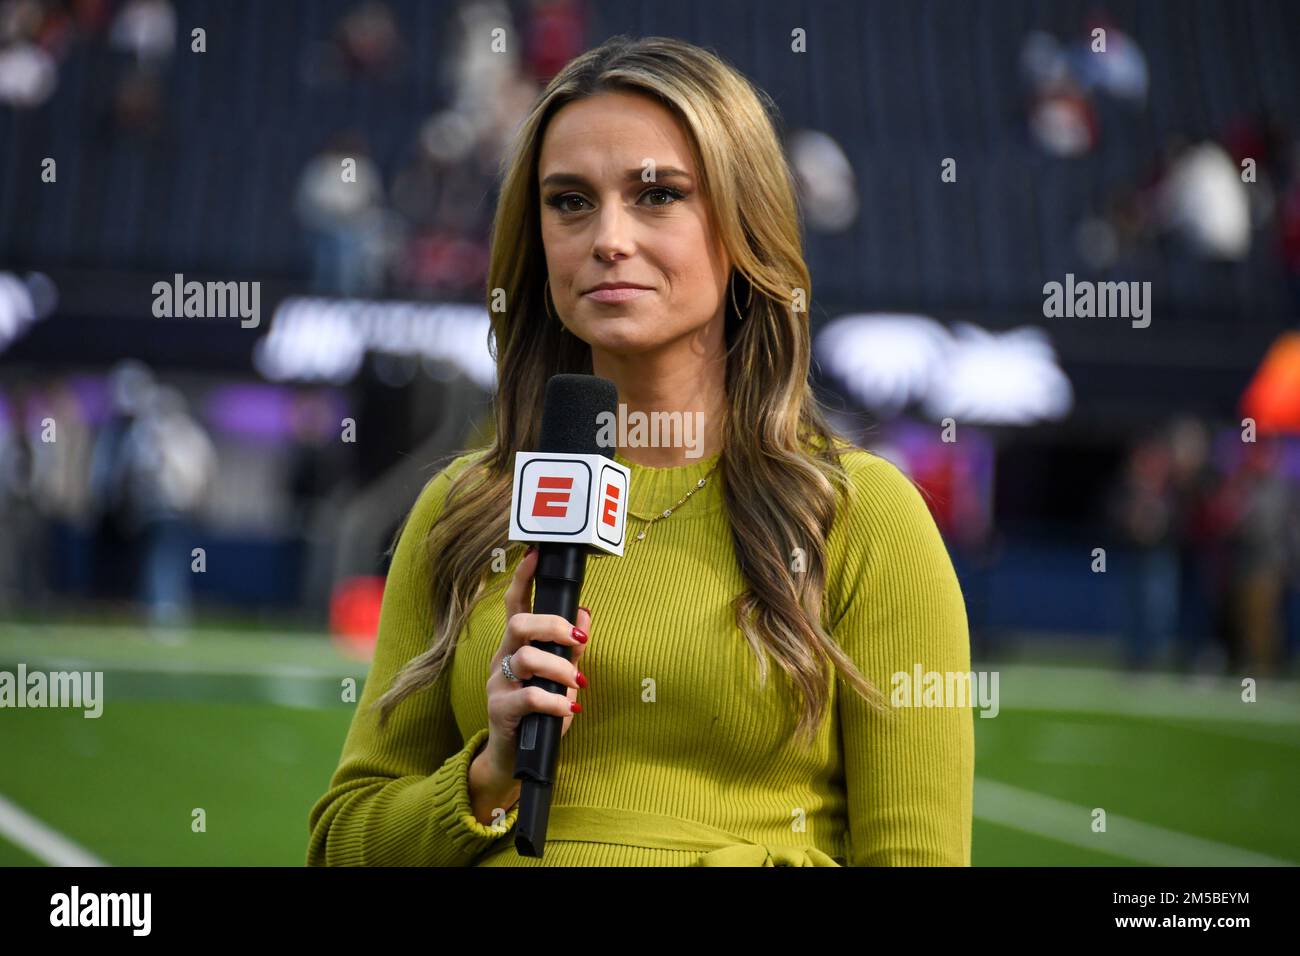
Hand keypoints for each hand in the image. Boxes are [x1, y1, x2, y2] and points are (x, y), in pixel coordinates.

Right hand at [470, 547, 590, 816]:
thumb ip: (569, 649)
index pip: (515, 606)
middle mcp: (502, 660)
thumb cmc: (538, 714)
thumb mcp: (558, 678)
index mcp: (516, 647)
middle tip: (577, 641)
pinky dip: (555, 702)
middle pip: (518, 625)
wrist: (513, 760)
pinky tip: (567, 711)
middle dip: (552, 626)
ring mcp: (497, 685)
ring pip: (526, 659)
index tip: (535, 555)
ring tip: (577, 684)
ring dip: (560, 668)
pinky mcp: (500, 711)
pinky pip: (529, 697)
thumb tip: (585, 615)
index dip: (523, 579)